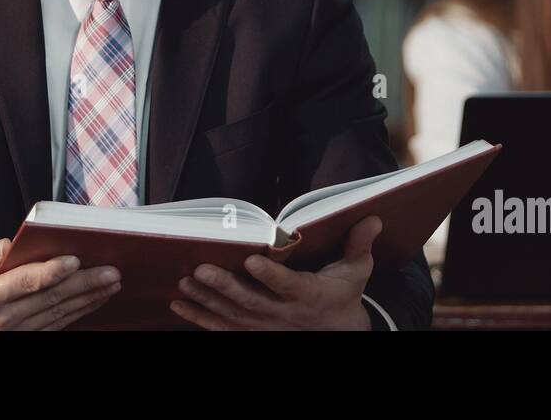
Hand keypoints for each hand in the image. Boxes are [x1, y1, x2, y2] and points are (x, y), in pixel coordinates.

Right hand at [0, 238, 121, 329]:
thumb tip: (9, 244)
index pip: (26, 282)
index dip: (52, 271)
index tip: (74, 259)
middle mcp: (3, 319)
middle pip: (51, 298)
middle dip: (85, 284)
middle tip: (111, 271)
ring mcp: (14, 332)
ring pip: (58, 313)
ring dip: (88, 299)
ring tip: (111, 283)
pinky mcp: (20, 338)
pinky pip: (54, 326)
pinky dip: (76, 313)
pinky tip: (92, 301)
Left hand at [169, 216, 381, 329]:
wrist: (339, 332)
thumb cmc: (343, 294)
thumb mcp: (356, 270)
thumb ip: (359, 244)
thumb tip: (372, 217)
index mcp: (308, 295)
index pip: (287, 285)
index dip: (270, 276)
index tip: (252, 260)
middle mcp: (283, 315)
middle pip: (251, 302)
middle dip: (225, 286)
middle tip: (202, 269)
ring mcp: (265, 328)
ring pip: (232, 315)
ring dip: (206, 300)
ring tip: (185, 282)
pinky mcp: (252, 333)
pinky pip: (222, 328)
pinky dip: (200, 318)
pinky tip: (179, 304)